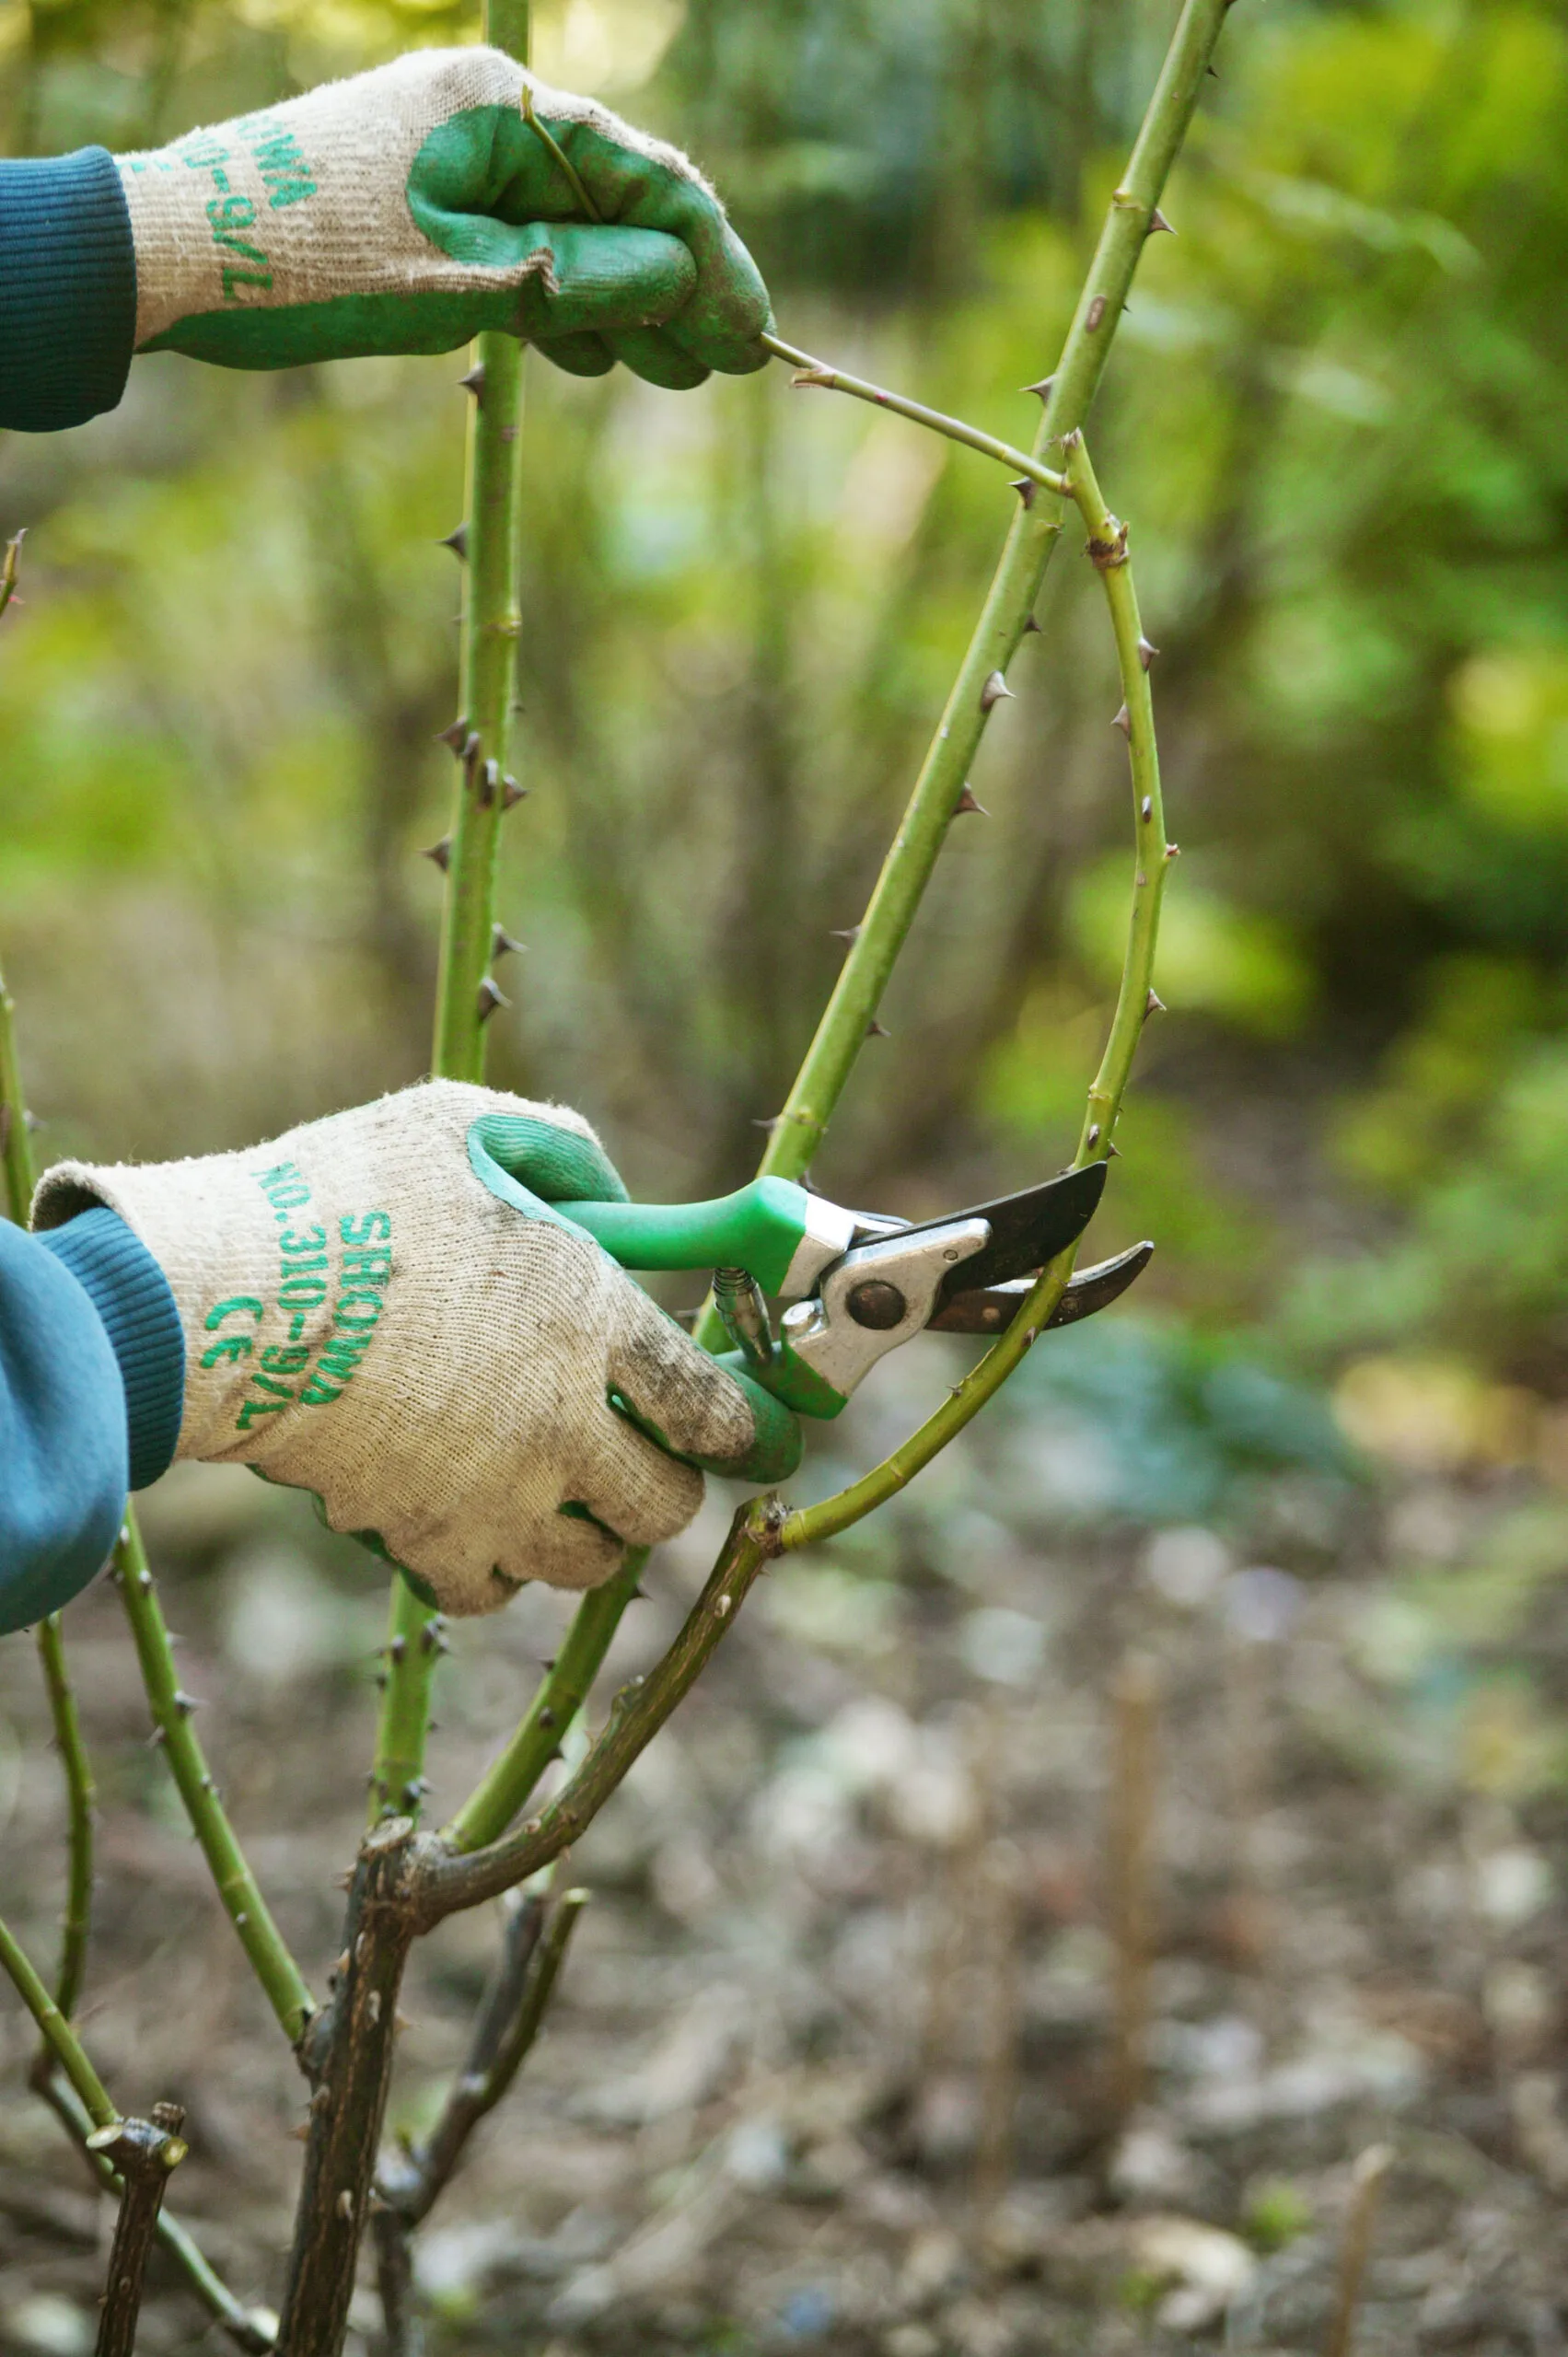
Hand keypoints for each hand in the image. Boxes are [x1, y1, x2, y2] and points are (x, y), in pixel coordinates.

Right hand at [34, 1082, 798, 1613]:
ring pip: (588, 1564)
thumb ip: (561, 1151)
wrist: (229, 1296)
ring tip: (557, 1488)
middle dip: (665, 1483)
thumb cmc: (346, 1195)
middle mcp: (560, 1426)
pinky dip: (495, 1566)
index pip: (716, 1413)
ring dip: (587, 1531)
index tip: (750, 1431)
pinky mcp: (418, 1537)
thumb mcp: (466, 1125)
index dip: (748, 1429)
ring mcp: (492, 1496)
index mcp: (594, 1321)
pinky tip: (475, 1515)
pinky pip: (489, 1590)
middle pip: (666, 1508)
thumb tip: (610, 1193)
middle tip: (639, 1451)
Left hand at [117, 47, 770, 387]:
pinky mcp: (419, 204)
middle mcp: (481, 118)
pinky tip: (592, 354)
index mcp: (499, 110)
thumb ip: (581, 280)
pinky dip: (561, 301)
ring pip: (568, 234)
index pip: (643, 179)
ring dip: (623, 306)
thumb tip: (681, 283)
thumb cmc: (313, 265)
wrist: (173, 258)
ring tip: (674, 372)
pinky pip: (516, 249)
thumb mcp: (466, 283)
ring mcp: (448, 159)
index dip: (710, 258)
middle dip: (675, 288)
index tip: (754, 328)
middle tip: (730, 362)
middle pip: (613, 205)